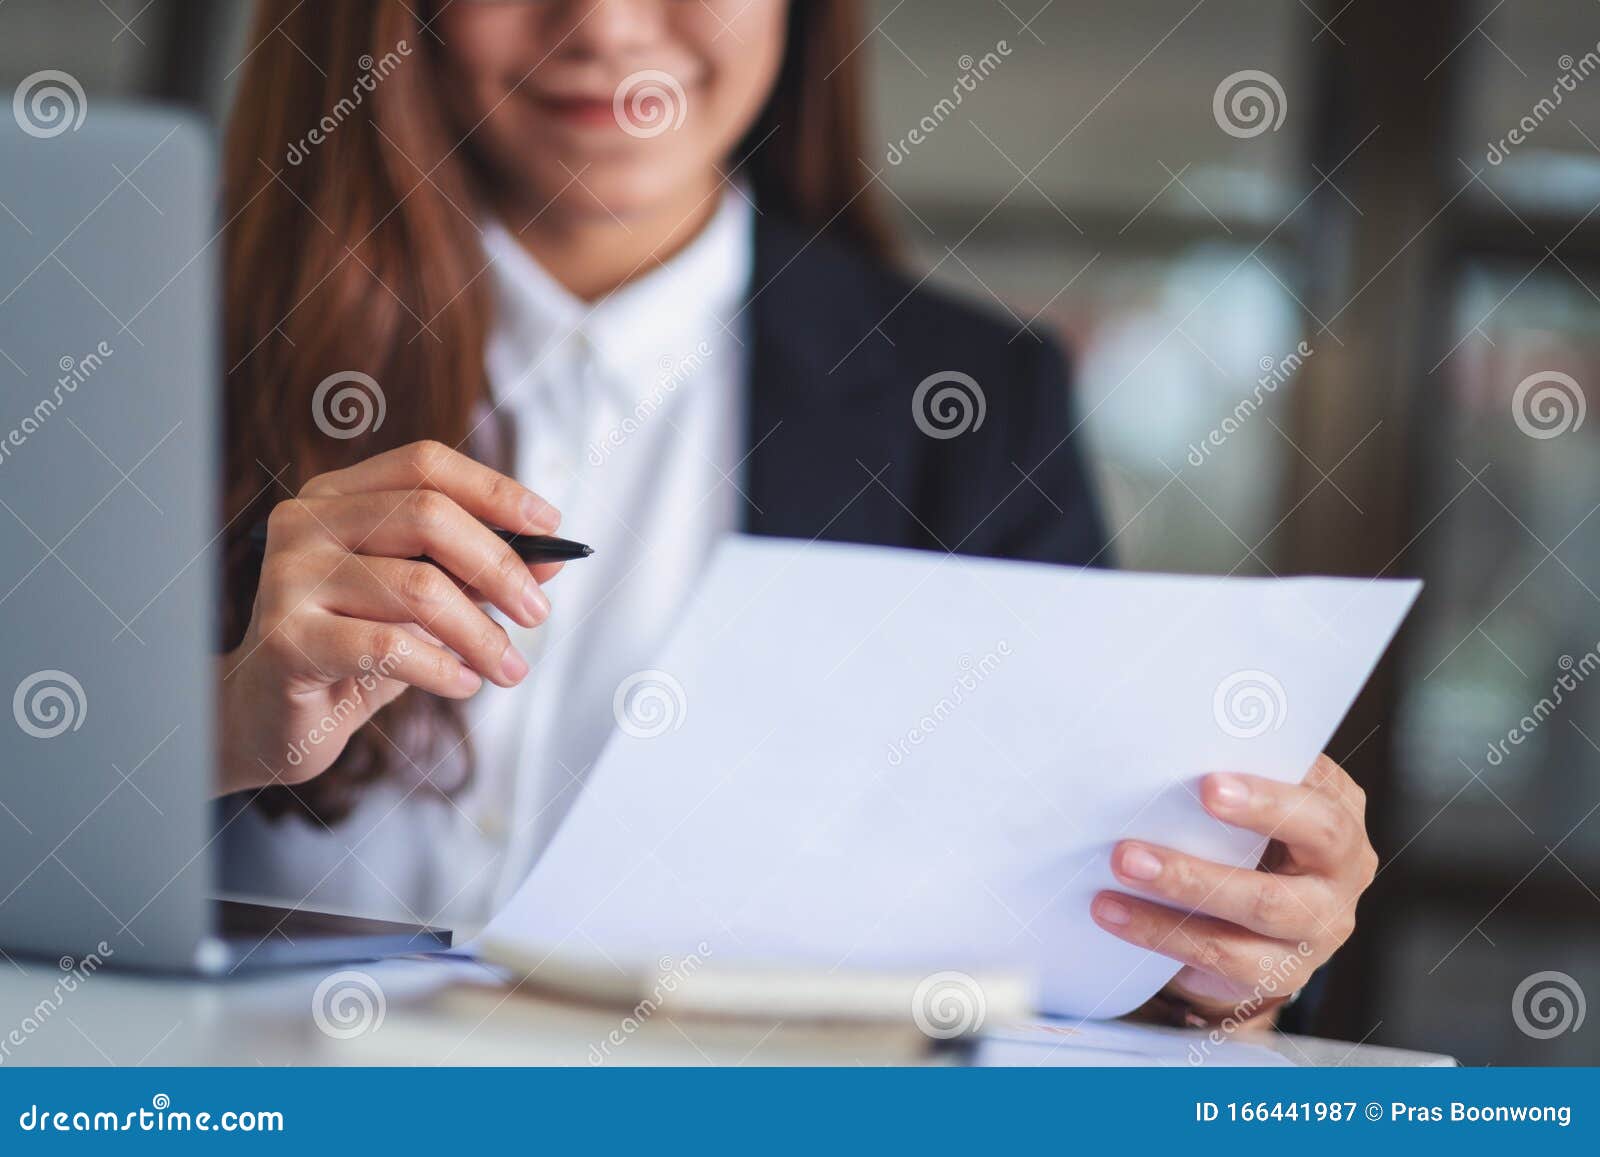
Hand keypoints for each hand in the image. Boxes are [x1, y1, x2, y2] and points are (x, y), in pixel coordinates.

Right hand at [217, 441, 563, 794]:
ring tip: (509, 669)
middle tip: (537, 614)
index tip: (550, 526)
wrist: (270, 716)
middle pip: (428, 515)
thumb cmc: (352, 648)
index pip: (425, 464)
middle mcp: (305, 521)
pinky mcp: (286, 638)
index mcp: (337, 495)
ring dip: (481, 634)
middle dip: (499, 567)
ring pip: (417, 588)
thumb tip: (550, 563)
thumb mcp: (420, 604)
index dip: (495, 490)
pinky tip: (464, 684)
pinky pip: (388, 646)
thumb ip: (474, 574)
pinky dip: (442, 668)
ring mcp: (288, 576)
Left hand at [1091, 754, 1377, 1022]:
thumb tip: (1165, 746)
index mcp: (1340, 815)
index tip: (1208, 786)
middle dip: (1198, 874)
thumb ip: (1236, 772)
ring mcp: (1317, 932)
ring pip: (1250, 919)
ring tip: (1115, 881)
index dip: (1266, 801)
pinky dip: (1163, 936)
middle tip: (1127, 853)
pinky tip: (1118, 918)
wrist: (1273, 906)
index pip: (1314, 809)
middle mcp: (1341, 876)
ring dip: (1173, 903)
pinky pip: (1222, 959)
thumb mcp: (1262, 794)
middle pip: (1277, 886)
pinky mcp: (1282, 972)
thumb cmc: (1260, 827)